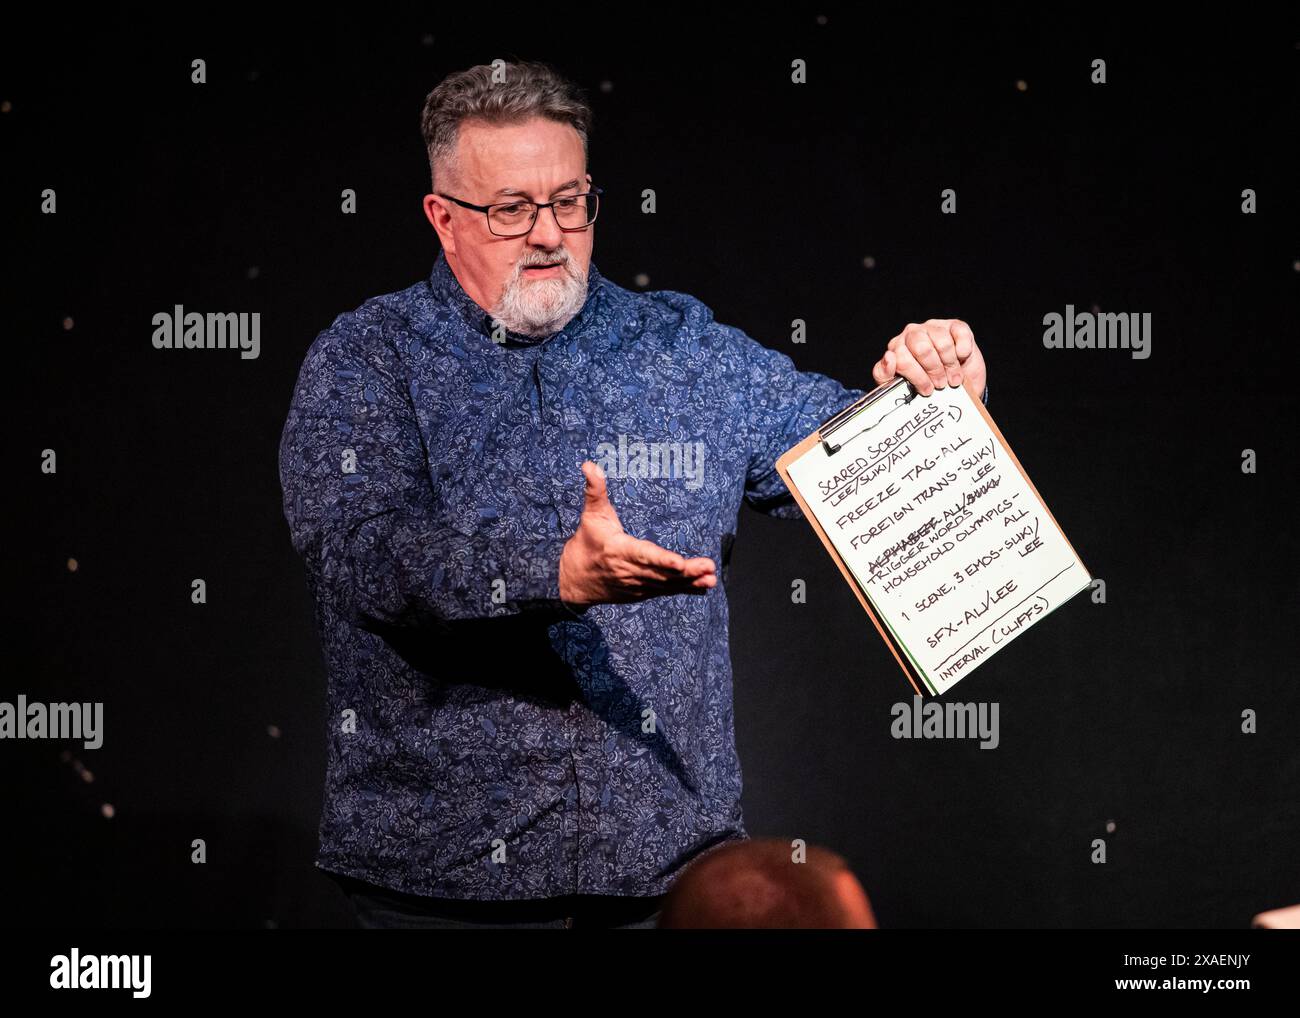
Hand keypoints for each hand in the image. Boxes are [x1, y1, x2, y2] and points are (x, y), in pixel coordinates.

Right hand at [559, 461, 716, 606]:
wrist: (574, 581)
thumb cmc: (586, 543)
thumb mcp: (590, 515)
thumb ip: (595, 490)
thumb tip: (590, 465)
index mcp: (618, 550)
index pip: (643, 555)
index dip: (661, 560)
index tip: (679, 562)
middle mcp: (629, 570)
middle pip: (661, 573)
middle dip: (686, 572)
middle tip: (708, 568)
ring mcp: (636, 585)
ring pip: (666, 584)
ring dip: (690, 582)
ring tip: (710, 579)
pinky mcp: (642, 592)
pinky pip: (666, 591)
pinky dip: (685, 590)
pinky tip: (704, 587)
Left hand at [870, 318, 985, 401]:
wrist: (957, 384)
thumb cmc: (928, 385)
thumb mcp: (902, 386)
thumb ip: (885, 375)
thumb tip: (889, 357)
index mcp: (897, 348)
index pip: (900, 359)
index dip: (916, 377)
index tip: (926, 390)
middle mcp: (913, 334)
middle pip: (921, 349)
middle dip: (933, 371)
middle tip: (940, 384)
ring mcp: (934, 327)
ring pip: (942, 343)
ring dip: (950, 365)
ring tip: (953, 377)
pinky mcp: (955, 326)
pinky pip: (959, 333)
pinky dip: (962, 349)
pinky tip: (961, 357)